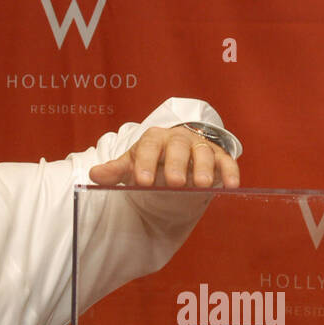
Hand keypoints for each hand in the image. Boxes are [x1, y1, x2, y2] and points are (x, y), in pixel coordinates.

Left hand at [88, 125, 239, 187]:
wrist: (175, 155)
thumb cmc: (152, 160)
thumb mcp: (132, 165)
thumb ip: (115, 171)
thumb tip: (93, 175)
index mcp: (155, 138)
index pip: (150, 146)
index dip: (146, 163)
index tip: (142, 182)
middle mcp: (179, 139)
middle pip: (179, 148)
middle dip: (177, 165)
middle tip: (175, 183)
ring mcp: (200, 146)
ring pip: (204, 153)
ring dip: (204, 169)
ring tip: (202, 185)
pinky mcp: (218, 156)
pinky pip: (226, 161)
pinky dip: (230, 172)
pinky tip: (231, 186)